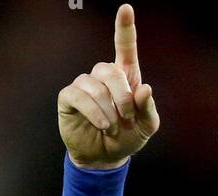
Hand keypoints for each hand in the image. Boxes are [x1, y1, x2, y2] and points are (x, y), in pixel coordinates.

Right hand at [58, 3, 158, 169]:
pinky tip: (102, 125)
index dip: (124, 28)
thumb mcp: (145, 127)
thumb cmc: (126, 138)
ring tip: (113, 127)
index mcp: (125, 77)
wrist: (105, 158)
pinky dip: (93, 112)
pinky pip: (79, 96)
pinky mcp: (69, 98)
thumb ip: (148, 109)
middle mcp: (103, 76)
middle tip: (127, 119)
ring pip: (95, 85)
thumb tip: (145, 89)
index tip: (126, 9)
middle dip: (122, 97)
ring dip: (108, 110)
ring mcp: (84, 85)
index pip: (125, 48)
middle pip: (110, 70)